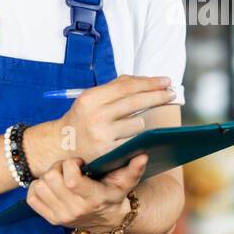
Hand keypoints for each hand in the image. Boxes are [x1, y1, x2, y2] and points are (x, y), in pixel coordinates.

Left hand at [26, 152, 148, 233]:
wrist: (107, 221)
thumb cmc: (115, 195)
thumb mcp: (126, 182)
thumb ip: (134, 169)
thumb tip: (143, 155)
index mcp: (93, 199)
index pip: (70, 180)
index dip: (70, 164)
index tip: (78, 162)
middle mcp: (75, 210)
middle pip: (51, 179)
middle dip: (58, 167)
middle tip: (68, 167)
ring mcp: (61, 216)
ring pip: (39, 186)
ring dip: (47, 177)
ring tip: (60, 176)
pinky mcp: (50, 219)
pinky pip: (31, 198)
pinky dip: (37, 188)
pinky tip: (51, 185)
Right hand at [54, 74, 175, 162]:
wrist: (61, 145)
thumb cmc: (83, 118)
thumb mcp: (92, 98)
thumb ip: (116, 87)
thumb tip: (148, 81)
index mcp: (91, 98)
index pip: (127, 86)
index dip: (149, 83)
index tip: (166, 81)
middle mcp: (95, 116)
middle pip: (136, 102)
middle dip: (158, 96)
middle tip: (172, 93)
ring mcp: (102, 135)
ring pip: (138, 123)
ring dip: (140, 122)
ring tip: (130, 124)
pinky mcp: (108, 152)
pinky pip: (134, 141)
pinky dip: (137, 138)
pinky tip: (135, 137)